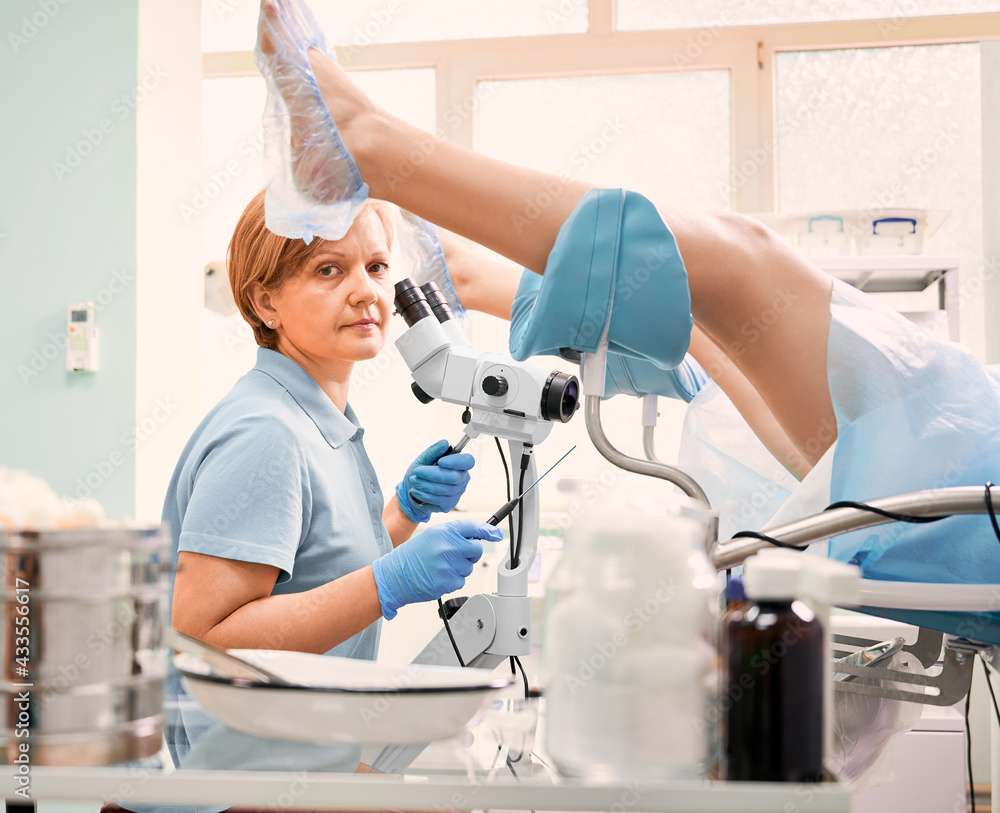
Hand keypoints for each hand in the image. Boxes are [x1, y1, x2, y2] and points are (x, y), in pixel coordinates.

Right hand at [371, 519, 501, 618]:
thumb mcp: (432, 536)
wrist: (396, 575)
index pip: (473, 527)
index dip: (489, 531)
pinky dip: (453, 580)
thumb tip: (479, 537)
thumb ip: (455, 534)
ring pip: (469, 567)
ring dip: (459, 568)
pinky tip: (439, 576)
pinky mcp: (448, 581)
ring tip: (441, 566)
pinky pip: (461, 580)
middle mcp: (448, 546)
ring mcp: (449, 564)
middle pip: (477, 550)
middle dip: (470, 554)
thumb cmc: (414, 555)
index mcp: (445, 532)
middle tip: (455, 555)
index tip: (497, 534)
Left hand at [395, 440, 474, 522]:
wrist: (409, 490)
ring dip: (426, 484)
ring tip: (414, 480)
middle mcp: (462, 478)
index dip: (456, 462)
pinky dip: (425, 495)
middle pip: (454, 477)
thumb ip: (434, 451)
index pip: (467, 462)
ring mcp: (457, 492)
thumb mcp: (423, 458)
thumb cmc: (419, 472)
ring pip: (445, 489)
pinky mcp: (449, 504)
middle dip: (433, 474)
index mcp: (459, 464)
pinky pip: (440, 500)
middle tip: (417, 472)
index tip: (441, 461)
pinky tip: (416, 491)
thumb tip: (444, 443)